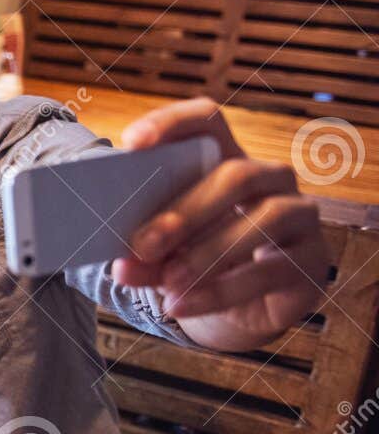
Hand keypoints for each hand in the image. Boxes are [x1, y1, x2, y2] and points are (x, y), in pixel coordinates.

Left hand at [114, 98, 326, 348]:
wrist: (240, 312)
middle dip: (184, 210)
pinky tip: (182, 304)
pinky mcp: (311, 261)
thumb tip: (122, 264)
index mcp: (226, 160)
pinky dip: (220, 290)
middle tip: (141, 245)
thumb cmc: (195, 262)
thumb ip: (145, 252)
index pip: (208, 121)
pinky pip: (270, 270)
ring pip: (266, 217)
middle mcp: (270, 179)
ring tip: (168, 281)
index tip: (131, 144)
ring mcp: (300, 216)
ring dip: (208, 252)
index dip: (172, 124)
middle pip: (236, 174)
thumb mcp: (163, 254)